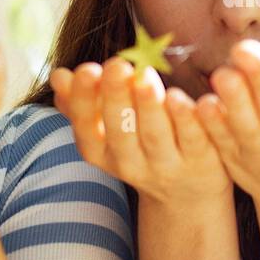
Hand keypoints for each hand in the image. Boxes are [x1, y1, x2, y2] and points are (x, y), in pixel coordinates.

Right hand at [50, 57, 231, 207]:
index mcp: (101, 153)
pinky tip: (183, 97)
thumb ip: (83, 103)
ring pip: (155, 137)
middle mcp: (130, 164)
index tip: (87, 70)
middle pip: (120, 132)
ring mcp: (166, 167)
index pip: (86, 128)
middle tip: (116, 65)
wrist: (185, 194)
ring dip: (148, 107)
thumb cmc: (138, 148)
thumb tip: (58, 75)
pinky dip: (187, 120)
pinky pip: (193, 141)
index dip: (85, 101)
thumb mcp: (106, 131)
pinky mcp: (202, 163)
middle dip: (116, 97)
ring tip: (144, 75)